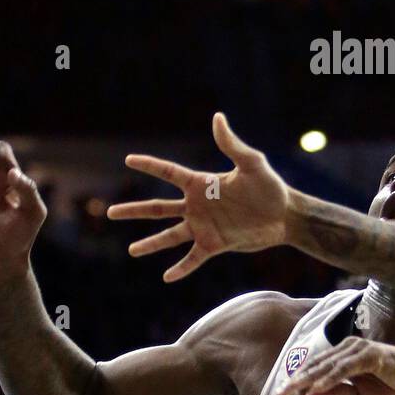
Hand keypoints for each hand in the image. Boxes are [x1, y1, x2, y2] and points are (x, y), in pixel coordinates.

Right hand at [108, 112, 289, 282]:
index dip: (150, 165)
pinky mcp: (215, 244)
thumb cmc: (270, 186)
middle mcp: (198, 205)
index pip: (169, 173)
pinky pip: (193, 258)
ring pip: (170, 236)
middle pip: (159, 208)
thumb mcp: (252, 163)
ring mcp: (204, 226)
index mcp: (203, 184)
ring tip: (131, 250)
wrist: (284, 214)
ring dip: (151, 243)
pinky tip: (166, 277)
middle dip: (135, 210)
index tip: (129, 160)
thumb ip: (232, 144)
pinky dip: (181, 268)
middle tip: (110, 212)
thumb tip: (218, 118)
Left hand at [279, 337, 394, 394]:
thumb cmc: (392, 385)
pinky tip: (317, 387)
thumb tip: (309, 393)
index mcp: (344, 354)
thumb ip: (336, 391)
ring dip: (309, 379)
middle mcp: (349, 347)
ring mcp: (360, 349)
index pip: (317, 368)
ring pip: (328, 365)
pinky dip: (330, 377)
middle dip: (297, 380)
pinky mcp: (372, 355)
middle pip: (317, 364)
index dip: (300, 382)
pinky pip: (346, 368)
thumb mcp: (359, 394)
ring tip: (293, 391)